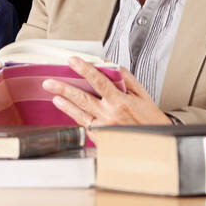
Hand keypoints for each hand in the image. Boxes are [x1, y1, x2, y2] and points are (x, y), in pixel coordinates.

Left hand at [43, 55, 167, 127]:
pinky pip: (85, 125)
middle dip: (63, 88)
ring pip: (79, 114)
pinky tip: (70, 111)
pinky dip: (77, 117)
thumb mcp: (143, 95)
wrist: (155, 143)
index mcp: (120, 102)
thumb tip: (112, 67)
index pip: (98, 81)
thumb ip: (126, 79)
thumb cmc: (150, 120)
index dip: (84, 70)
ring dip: (65, 104)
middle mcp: (109, 115)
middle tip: (50, 82)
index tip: (73, 61)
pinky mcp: (100, 139)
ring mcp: (103, 128)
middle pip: (82, 98)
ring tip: (55, 97)